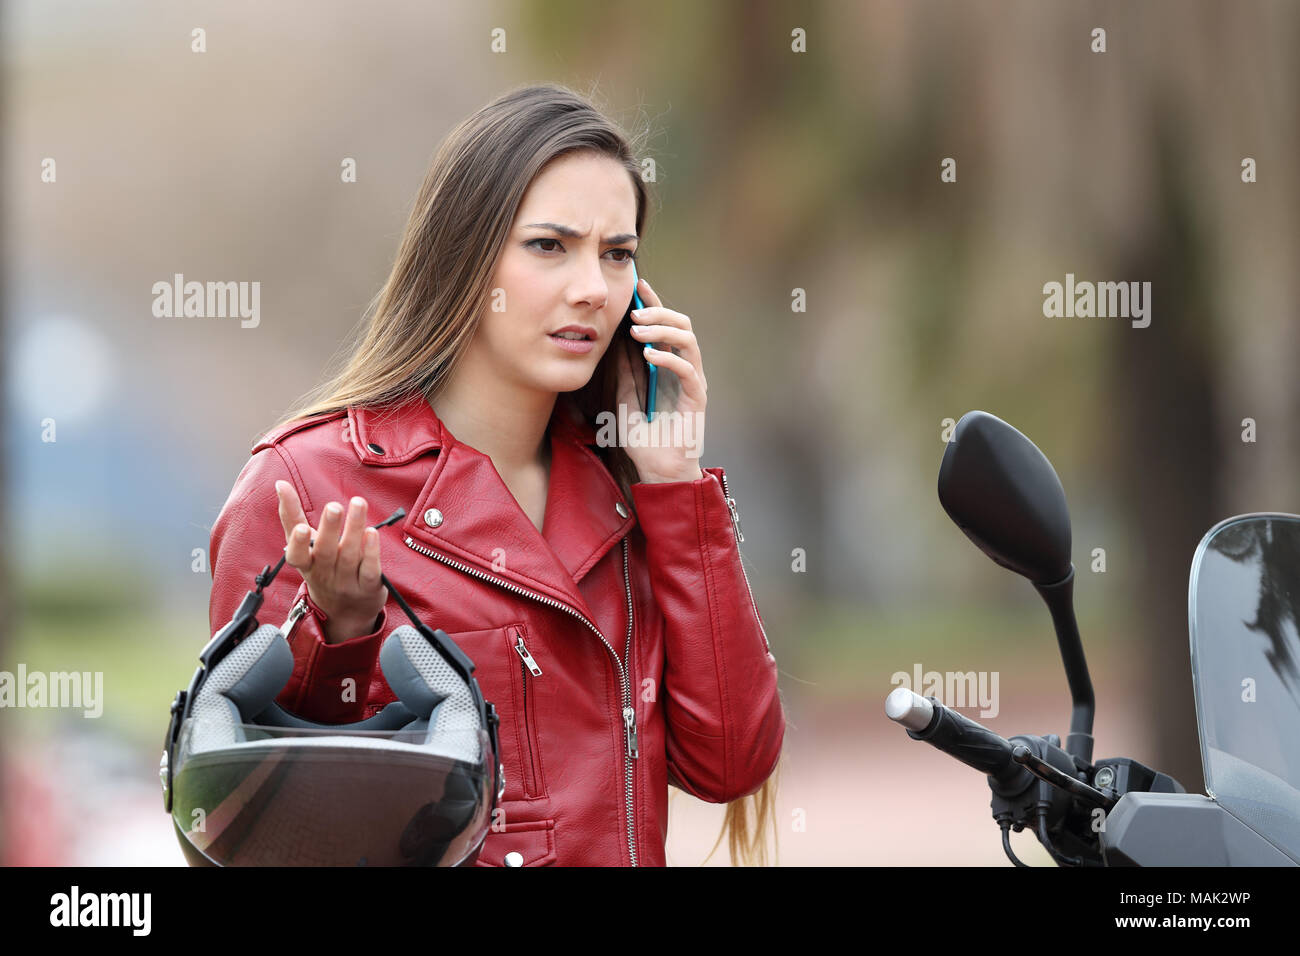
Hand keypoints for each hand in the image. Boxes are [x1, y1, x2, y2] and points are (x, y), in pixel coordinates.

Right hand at [275, 480, 387, 642]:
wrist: (345, 613)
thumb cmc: (322, 568)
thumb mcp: (304, 547)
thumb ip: (291, 516)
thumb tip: (280, 483)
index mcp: (306, 563)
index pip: (297, 556)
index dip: (297, 543)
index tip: (301, 528)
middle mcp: (325, 574)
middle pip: (326, 552)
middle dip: (330, 529)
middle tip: (334, 507)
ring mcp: (347, 582)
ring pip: (350, 556)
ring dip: (354, 529)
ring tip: (358, 504)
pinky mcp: (369, 587)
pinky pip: (369, 570)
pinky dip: (371, 552)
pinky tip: (373, 533)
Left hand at [617, 275, 706, 482]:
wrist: (658, 472)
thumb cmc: (645, 441)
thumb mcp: (625, 400)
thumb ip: (626, 373)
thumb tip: (616, 342)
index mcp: (668, 367)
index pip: (664, 327)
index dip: (653, 304)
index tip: (637, 286)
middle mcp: (683, 370)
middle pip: (682, 325)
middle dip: (658, 313)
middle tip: (633, 314)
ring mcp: (693, 383)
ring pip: (688, 341)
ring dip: (663, 331)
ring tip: (638, 333)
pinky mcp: (697, 399)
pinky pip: (688, 369)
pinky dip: (669, 358)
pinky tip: (649, 356)